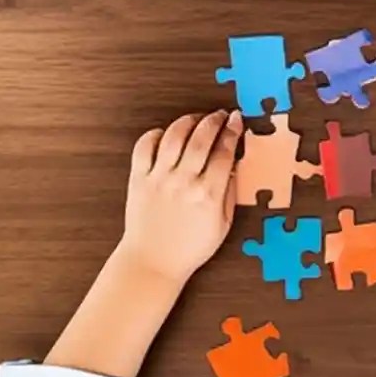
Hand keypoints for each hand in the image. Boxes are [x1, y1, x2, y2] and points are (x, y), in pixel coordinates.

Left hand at [116, 110, 242, 285]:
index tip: (237, 120)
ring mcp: (159, 178)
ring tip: (197, 119)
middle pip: (201, 137)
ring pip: (174, 135)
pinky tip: (166, 135)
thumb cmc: (190, 247)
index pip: (224, 151)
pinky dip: (156, 134)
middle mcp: (183, 182)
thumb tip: (234, 165)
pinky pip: (145, 146)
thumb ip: (229, 192)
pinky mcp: (139, 179)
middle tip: (220, 115)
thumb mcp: (223, 224)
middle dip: (214, 120)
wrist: (153, 261)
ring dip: (189, 121)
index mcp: (208, 194)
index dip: (233, 131)